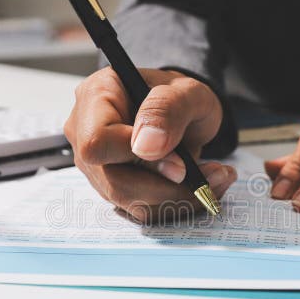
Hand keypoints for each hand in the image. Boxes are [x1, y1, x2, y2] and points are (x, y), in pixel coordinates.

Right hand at [66, 67, 235, 221]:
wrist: (183, 111)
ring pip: (130, 202)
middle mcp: (85, 132)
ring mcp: (95, 165)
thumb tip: (146, 146)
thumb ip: (167, 109)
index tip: (181, 162)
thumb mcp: (187, 90)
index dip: (139, 160)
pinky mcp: (112, 187)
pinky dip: (175, 203)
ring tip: (214, 177)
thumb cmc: (181, 95)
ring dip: (179, 198)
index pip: (97, 143)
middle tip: (213, 174)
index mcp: (95, 96)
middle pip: (115, 181)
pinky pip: (141, 208)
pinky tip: (199, 185)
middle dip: (168, 187)